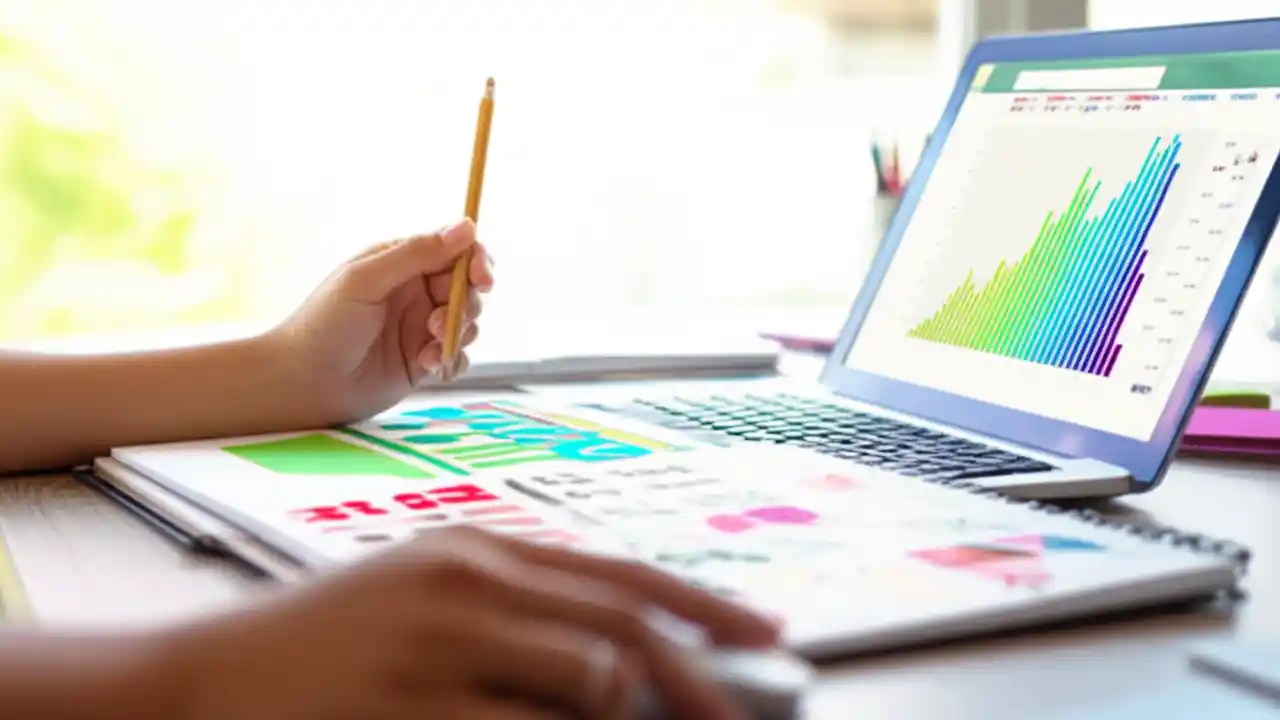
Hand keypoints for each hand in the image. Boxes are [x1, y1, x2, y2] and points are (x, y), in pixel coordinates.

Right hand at [161, 528, 779, 719]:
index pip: (618, 571)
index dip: (702, 603)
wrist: (204, 678)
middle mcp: (468, 582)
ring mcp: (440, 644)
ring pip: (594, 680)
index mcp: (477, 549)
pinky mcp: (412, 707)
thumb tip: (620, 654)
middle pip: (624, 626)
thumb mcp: (425, 596)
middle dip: (698, 678)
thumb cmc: (325, 643)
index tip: (765, 633)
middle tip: (739, 718)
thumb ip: (519, 609)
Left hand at [267, 220, 493, 423]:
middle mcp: (415, 292)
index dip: (476, 260)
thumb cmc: (324, 324)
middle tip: (437, 323)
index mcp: (401, 263)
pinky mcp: (422, 362)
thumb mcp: (367, 279)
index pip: (454, 250)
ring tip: (427, 348)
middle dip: (464, 304)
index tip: (482, 279)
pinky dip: (452, 361)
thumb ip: (417, 253)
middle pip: (466, 288)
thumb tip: (467, 227)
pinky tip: (428, 367)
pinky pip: (457, 356)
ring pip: (467, 322)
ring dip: (456, 334)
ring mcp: (420, 328)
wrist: (302, 384)